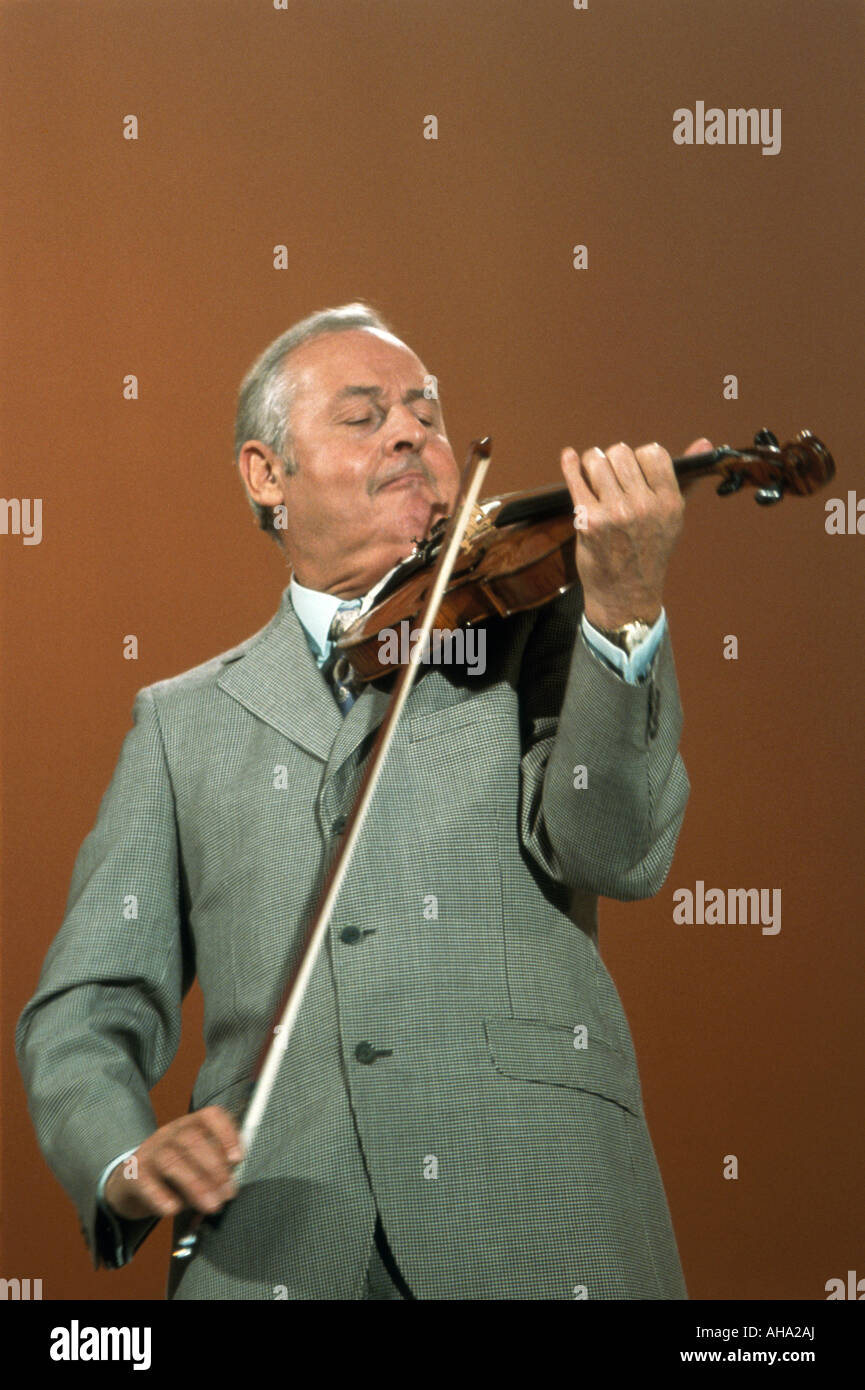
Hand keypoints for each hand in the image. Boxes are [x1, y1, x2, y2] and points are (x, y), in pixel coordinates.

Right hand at [103, 1107, 243, 1221]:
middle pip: (192, 1140)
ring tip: (211, 1205)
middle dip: (214, 1168)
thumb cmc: (172, 1174)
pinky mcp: (133, 1175)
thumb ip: (213, 1170)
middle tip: (227, 1193)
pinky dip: (161, 1196)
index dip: (226, 1133)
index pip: (210, 1116)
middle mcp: (169, 1134)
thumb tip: (229, 1186)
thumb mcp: (195, 1165)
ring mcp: (149, 1152)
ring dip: (196, 1184)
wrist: (130, 1181)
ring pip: (172, 1161)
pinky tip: (173, 1209)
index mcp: (189, 1126)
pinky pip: (146, 1182)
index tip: (237, 1159)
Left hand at [560, 437, 711, 629]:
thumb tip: (705, 442)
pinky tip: (569, 458)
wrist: (626, 595)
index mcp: (669, 502)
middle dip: (612, 459)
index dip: (640, 456)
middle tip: (609, 471)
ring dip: (592, 463)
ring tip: (592, 473)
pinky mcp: (589, 521)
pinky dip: (570, 465)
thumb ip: (687, 479)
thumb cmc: (648, 553)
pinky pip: (575, 480)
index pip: (654, 452)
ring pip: (597, 462)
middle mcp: (644, 506)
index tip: (633, 467)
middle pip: (621, 453)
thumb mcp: (672, 519)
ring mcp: (615, 513)